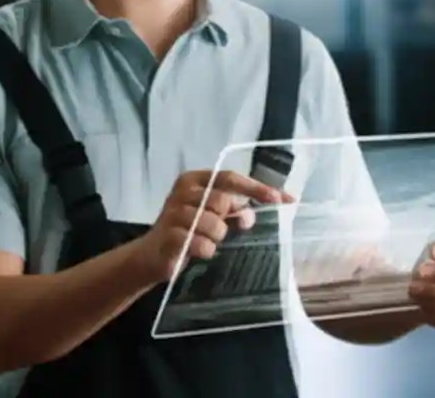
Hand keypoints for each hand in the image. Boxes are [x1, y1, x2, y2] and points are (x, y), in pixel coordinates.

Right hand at [131, 170, 294, 284]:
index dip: (258, 188)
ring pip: (214, 224)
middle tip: (224, 230)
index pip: (231, 178)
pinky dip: (206, 250)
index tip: (283, 199)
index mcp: (194, 180)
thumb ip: (232, 211)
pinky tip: (199, 252)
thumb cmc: (186, 232)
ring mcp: (173, 213)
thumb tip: (250, 215)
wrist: (151, 255)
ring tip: (207, 242)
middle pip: (222, 200)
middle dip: (230, 219)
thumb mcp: (210, 217)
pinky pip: (202, 244)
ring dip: (217, 237)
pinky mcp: (169, 236)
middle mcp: (183, 192)